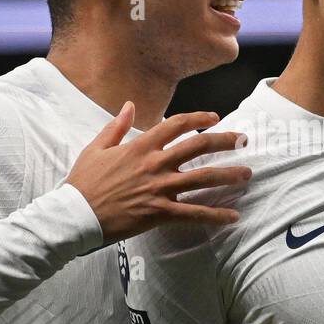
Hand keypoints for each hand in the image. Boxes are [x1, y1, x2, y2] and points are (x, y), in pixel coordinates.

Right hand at [67, 101, 251, 243]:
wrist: (75, 215)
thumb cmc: (83, 183)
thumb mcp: (96, 148)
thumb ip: (116, 126)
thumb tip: (129, 105)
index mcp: (140, 146)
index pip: (176, 125)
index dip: (198, 118)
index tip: (215, 117)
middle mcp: (154, 164)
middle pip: (198, 146)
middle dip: (225, 141)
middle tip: (244, 140)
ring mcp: (159, 188)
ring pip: (203, 178)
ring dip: (228, 175)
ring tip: (247, 174)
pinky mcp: (160, 212)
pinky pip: (194, 213)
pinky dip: (215, 215)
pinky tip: (233, 217)